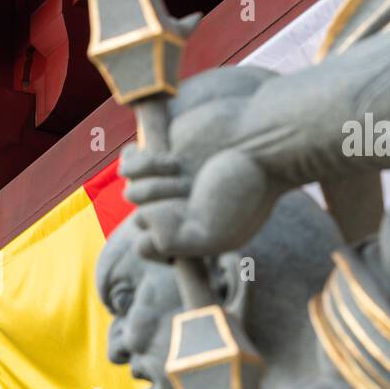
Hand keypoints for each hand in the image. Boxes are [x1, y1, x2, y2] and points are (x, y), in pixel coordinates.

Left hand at [129, 147, 282, 261]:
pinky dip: (146, 164)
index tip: (183, 228)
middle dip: (164, 208)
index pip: (145, 248)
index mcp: (189, 236)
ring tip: (186, 175)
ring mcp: (167, 182)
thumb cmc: (245, 190)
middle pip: (138, 220)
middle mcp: (177, 211)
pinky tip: (173, 160)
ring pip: (132, 193)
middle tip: (195, 194)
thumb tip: (141, 217)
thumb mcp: (214, 235)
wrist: (262, 140)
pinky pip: (128, 166)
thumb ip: (171, 243)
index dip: (155, 239)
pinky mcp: (161, 153)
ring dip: (158, 186)